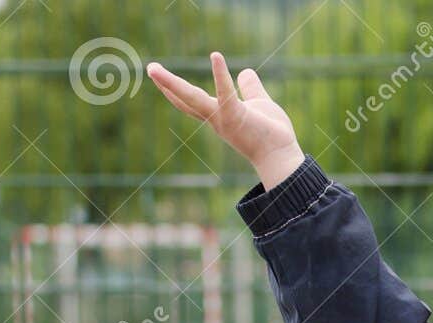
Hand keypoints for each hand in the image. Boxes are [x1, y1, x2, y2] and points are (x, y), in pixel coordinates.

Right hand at [146, 51, 303, 186]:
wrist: (282, 155)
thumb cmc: (272, 134)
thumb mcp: (259, 103)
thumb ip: (250, 88)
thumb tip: (244, 72)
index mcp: (220, 116)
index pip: (192, 102)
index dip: (176, 90)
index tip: (159, 77)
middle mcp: (217, 119)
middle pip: (186, 101)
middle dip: (167, 85)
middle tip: (149, 69)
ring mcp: (223, 119)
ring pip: (192, 99)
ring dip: (172, 84)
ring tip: (154, 69)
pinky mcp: (236, 116)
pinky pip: (225, 93)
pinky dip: (220, 75)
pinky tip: (215, 56)